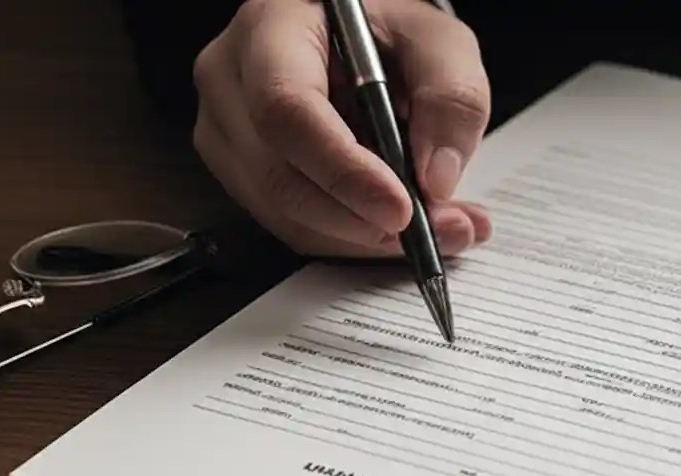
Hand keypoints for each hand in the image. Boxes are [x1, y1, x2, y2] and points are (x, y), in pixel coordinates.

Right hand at [191, 0, 492, 257]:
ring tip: (439, 227)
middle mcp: (232, 81)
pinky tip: (403, 225)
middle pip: (279, 177)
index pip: (286, 109)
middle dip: (363, 220)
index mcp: (270, 28)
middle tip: (438, 228)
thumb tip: (437, 179)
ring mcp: (228, 132)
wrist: (360, 42)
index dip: (342, 170)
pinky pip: (294, 227)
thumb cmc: (388, 32)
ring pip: (287, 215)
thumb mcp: (438, 42)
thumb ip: (452, 97)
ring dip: (368, 238)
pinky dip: (355, 240)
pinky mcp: (242, 175)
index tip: (400, 207)